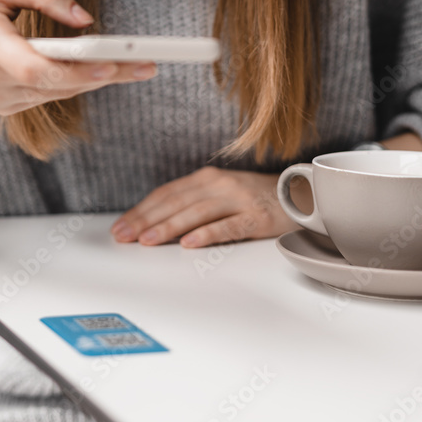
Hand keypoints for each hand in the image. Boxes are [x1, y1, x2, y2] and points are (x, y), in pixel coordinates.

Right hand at [0, 0, 156, 115]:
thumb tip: (85, 18)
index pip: (32, 66)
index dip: (72, 71)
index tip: (109, 65)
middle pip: (55, 84)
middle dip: (104, 75)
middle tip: (147, 65)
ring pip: (57, 92)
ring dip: (98, 80)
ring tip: (138, 65)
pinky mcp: (5, 108)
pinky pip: (48, 95)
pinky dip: (75, 83)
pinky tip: (101, 70)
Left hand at [110, 167, 299, 247]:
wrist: (300, 194)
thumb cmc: (254, 199)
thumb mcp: (219, 195)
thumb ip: (192, 203)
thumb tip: (154, 222)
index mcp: (206, 178)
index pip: (166, 194)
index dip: (141, 210)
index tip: (121, 226)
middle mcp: (218, 184)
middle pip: (175, 202)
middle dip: (146, 220)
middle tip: (124, 236)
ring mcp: (237, 199)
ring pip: (196, 212)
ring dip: (169, 226)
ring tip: (148, 240)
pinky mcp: (255, 217)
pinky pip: (228, 226)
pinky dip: (207, 234)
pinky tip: (190, 243)